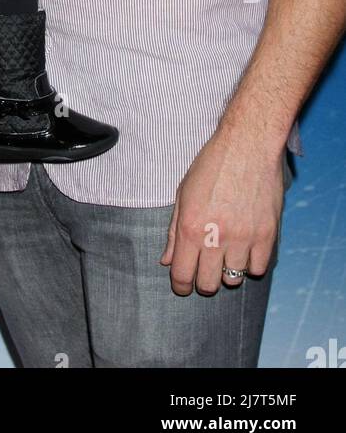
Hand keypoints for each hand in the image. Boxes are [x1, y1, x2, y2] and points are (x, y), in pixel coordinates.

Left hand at [160, 132, 283, 294]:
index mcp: (190, 227)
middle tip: (205, 269)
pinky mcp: (266, 235)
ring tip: (226, 253)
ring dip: (227, 271)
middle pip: (208, 284)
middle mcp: (215, 237)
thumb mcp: (183, 194)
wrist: (247, 145)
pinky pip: (258, 268)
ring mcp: (243, 238)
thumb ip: (173, 231)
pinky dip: (250, 263)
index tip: (184, 286)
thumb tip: (166, 261)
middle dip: (203, 282)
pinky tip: (245, 248)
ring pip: (234, 279)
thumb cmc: (212, 165)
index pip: (182, 275)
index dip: (181, 286)